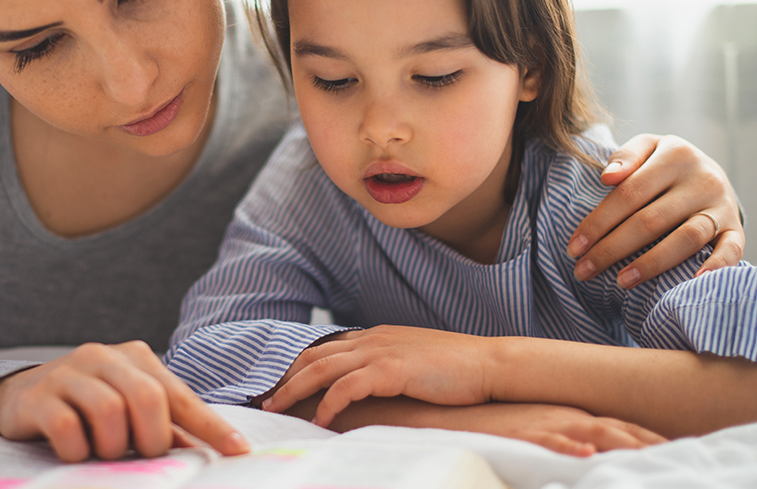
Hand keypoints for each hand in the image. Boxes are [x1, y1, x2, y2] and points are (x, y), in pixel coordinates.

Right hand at [0, 341, 249, 461]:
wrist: (19, 396)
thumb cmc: (86, 406)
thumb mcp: (128, 409)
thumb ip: (164, 424)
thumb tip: (205, 449)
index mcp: (137, 358)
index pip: (181, 395)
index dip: (211, 426)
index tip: (240, 451)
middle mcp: (104, 357)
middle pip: (147, 399)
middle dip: (152, 439)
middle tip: (142, 455)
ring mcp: (69, 372)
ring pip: (109, 412)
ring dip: (112, 447)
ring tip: (104, 454)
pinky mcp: (38, 396)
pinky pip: (67, 428)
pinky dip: (78, 451)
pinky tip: (76, 453)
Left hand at [261, 326, 492, 426]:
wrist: (490, 364)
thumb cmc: (457, 369)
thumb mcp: (413, 362)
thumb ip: (387, 368)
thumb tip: (367, 387)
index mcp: (376, 336)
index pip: (325, 349)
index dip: (299, 368)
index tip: (279, 386)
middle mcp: (373, 339)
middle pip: (315, 356)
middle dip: (285, 378)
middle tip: (265, 400)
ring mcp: (381, 351)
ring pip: (323, 368)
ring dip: (294, 390)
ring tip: (278, 409)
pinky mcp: (392, 370)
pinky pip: (348, 386)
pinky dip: (329, 402)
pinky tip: (320, 419)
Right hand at [433, 402, 666, 456]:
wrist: (458, 407)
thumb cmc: (501, 424)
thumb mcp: (541, 432)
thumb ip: (570, 442)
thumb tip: (595, 456)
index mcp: (574, 417)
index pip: (622, 427)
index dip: (651, 438)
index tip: (681, 449)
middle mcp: (566, 417)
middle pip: (617, 429)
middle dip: (649, 441)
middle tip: (682, 454)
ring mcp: (546, 422)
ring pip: (591, 431)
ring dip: (620, 442)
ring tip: (648, 455)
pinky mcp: (521, 430)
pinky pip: (548, 438)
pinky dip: (569, 445)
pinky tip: (586, 453)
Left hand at [569, 133, 744, 287]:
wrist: (711, 171)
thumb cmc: (665, 165)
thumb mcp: (647, 147)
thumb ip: (626, 156)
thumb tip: (608, 177)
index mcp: (676, 156)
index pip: (629, 193)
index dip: (599, 222)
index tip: (574, 247)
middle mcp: (702, 180)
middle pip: (651, 220)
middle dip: (612, 249)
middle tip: (583, 270)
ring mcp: (722, 206)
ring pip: (686, 238)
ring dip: (652, 264)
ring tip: (621, 282)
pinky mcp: (736, 228)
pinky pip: (731, 250)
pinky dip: (716, 267)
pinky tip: (691, 283)